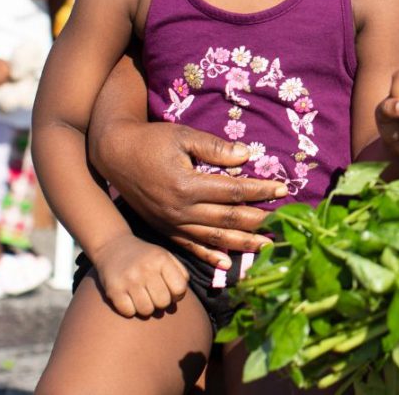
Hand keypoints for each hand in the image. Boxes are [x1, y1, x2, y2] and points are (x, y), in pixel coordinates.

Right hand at [89, 120, 285, 268]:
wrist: (114, 156)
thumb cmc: (151, 141)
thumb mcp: (183, 136)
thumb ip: (214, 148)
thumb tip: (246, 156)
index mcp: (188, 184)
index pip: (235, 191)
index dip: (261, 190)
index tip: (283, 189)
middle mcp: (181, 209)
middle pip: (229, 219)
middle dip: (259, 220)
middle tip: (284, 221)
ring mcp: (172, 223)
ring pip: (214, 238)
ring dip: (243, 243)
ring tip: (267, 247)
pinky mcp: (165, 230)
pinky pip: (191, 247)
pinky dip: (211, 256)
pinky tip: (229, 263)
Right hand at [90, 232, 189, 317]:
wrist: (113, 247)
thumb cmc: (145, 257)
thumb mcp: (165, 256)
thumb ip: (180, 273)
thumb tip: (180, 295)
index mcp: (161, 259)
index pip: (179, 289)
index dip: (177, 294)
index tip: (169, 290)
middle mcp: (145, 268)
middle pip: (163, 302)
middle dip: (161, 302)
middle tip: (154, 295)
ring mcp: (128, 279)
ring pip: (146, 311)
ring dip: (146, 308)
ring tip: (142, 297)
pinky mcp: (113, 290)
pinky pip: (128, 313)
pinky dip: (130, 310)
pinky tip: (129, 299)